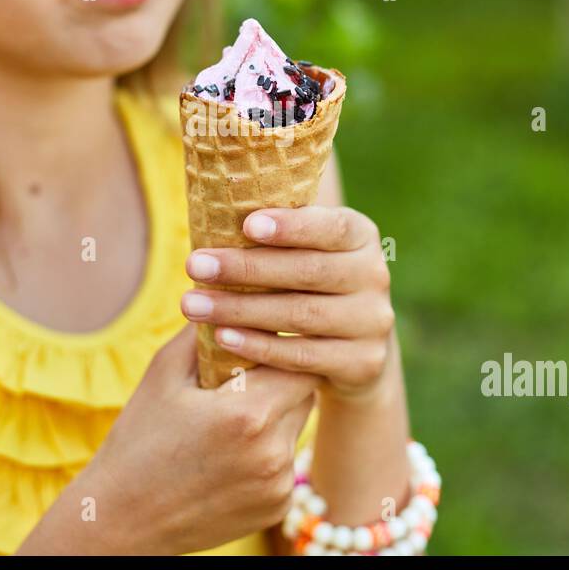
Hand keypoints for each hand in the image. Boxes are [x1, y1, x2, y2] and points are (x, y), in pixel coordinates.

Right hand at [86, 324, 318, 554]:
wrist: (122, 520)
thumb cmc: (138, 440)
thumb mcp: (164, 374)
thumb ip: (204, 329)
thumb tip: (230, 288)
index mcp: (248, 414)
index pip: (297, 358)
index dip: (280, 345)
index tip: (260, 336)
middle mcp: (273, 453)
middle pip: (304, 391)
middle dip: (280, 375)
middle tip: (247, 371)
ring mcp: (279, 485)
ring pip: (297, 426)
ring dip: (277, 412)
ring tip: (234, 412)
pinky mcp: (277, 507)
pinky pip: (286, 461)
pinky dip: (268, 450)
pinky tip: (230, 452)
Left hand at [181, 205, 395, 403]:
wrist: (354, 350)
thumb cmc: (309, 283)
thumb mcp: (307, 250)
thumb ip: (279, 231)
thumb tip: (214, 206)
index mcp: (361, 235)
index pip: (331, 226)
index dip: (291, 226)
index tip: (246, 225)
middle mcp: (375, 276)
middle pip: (308, 272)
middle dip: (246, 269)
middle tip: (194, 265)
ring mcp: (372, 322)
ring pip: (301, 314)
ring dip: (241, 310)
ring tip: (193, 305)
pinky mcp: (362, 363)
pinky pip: (303, 356)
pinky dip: (259, 347)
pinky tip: (222, 337)